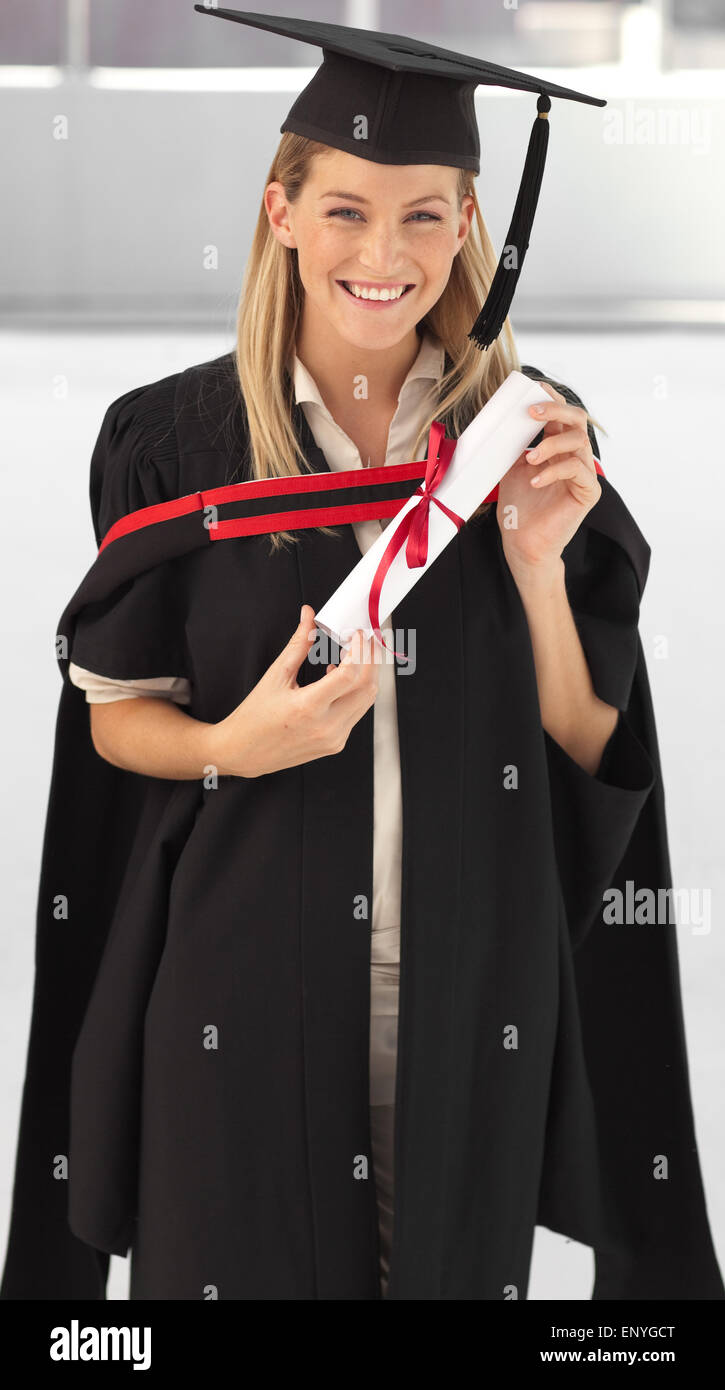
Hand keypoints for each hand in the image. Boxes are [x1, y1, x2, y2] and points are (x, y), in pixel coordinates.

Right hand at [208, 605, 378, 776]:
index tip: (357, 635)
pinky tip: (339, 680)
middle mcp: (325, 726)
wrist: (244, 752)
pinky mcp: (336, 744)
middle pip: (367, 688)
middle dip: (372, 659)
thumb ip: (298, 644)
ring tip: (354, 656)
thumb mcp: (275, 676)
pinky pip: (357, 713)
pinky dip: (355, 693)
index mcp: (307, 707)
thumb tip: (308, 616)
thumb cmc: (255, 716)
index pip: (349, 675)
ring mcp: (334, 738)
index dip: (359, 650)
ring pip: (367, 702)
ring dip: (367, 675)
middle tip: (366, 641)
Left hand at [496, 382, 601, 580]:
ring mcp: (584, 473)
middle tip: (533, 414)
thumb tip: (503, 418)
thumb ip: (514, 443)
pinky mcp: (588, 492)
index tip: (534, 389)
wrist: (522, 542)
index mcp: (557, 447)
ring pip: (578, 442)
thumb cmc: (518, 507)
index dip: (551, 399)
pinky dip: (554, 470)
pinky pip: (577, 470)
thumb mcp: (510, 467)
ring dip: (551, 445)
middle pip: (577, 420)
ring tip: (529, 459)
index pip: (561, 415)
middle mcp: (574, 456)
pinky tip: (535, 480)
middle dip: (556, 411)